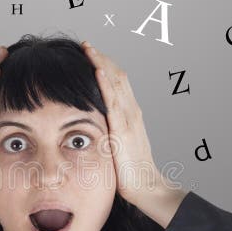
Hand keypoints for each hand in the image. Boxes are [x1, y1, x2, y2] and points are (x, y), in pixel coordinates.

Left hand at [81, 41, 186, 226]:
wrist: (145, 186)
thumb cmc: (130, 172)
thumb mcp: (118, 145)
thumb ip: (110, 132)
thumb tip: (94, 127)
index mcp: (130, 114)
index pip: (118, 82)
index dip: (105, 66)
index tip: (90, 54)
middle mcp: (132, 111)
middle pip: (117, 76)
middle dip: (101, 58)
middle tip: (86, 44)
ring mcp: (129, 118)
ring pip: (115, 82)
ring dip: (101, 62)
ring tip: (88, 48)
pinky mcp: (123, 129)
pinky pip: (113, 100)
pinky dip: (105, 82)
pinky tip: (97, 69)